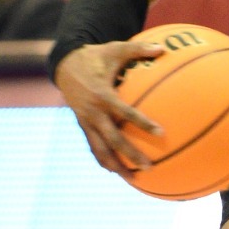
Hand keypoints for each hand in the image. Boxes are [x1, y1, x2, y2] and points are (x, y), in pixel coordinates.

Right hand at [55, 41, 166, 174]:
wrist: (64, 64)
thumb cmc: (95, 56)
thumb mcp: (116, 48)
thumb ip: (139, 49)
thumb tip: (164, 48)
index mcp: (103, 95)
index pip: (125, 113)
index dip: (142, 124)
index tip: (161, 133)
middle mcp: (93, 112)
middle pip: (112, 139)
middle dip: (130, 155)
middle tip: (149, 167)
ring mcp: (86, 121)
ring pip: (100, 150)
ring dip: (116, 166)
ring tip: (134, 180)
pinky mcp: (82, 126)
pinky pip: (93, 146)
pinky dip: (104, 160)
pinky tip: (117, 170)